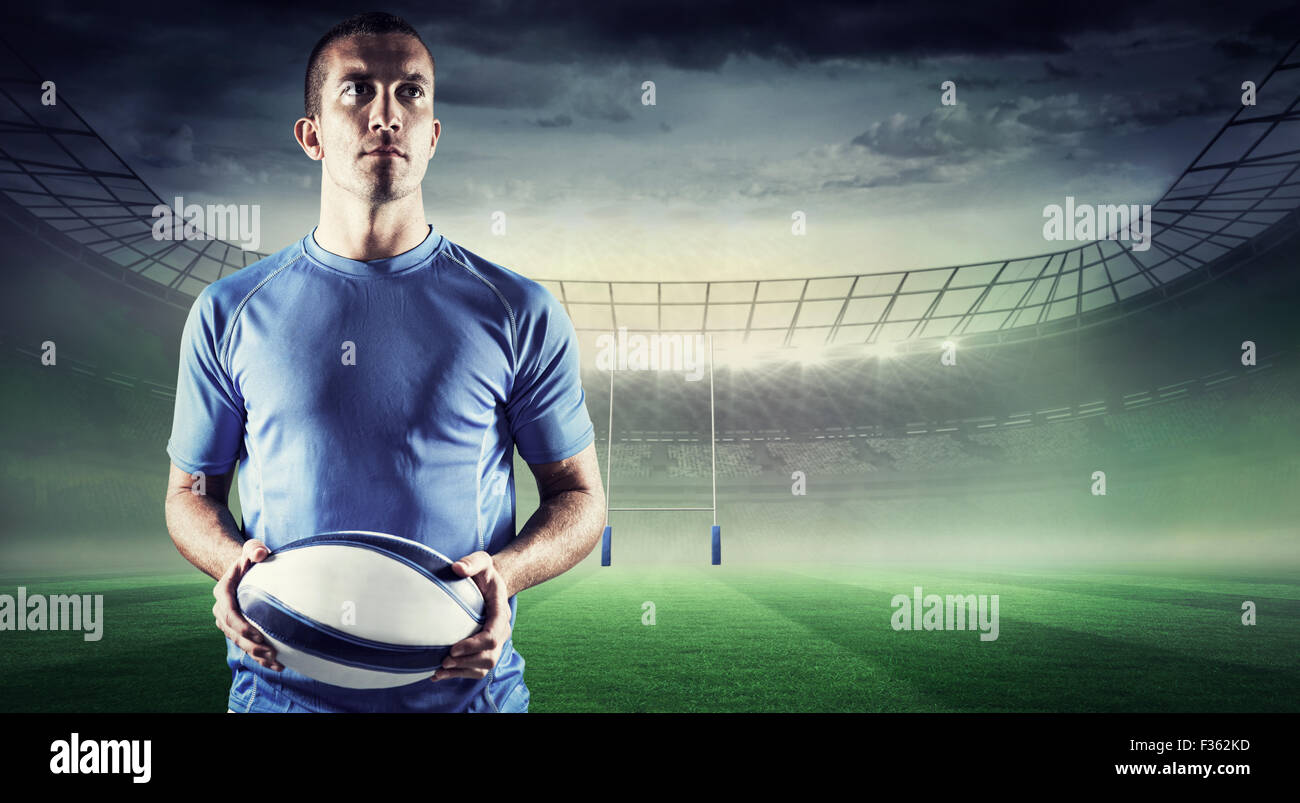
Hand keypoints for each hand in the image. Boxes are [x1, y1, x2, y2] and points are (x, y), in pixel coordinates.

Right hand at [213, 539, 281, 671]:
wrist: (246, 570)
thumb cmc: (252, 558)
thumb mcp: (253, 549)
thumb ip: (254, 549)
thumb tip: (259, 553)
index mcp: (223, 592)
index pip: (229, 613)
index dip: (241, 626)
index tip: (258, 635)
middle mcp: (222, 610)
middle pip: (233, 632)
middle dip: (250, 645)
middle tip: (270, 652)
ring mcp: (229, 622)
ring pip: (240, 642)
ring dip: (256, 654)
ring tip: (276, 662)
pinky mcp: (239, 630)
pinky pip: (247, 646)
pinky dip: (260, 657)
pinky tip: (277, 665)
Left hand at [432, 551, 510, 681]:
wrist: (489, 584)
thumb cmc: (484, 573)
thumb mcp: (481, 561)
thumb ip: (472, 562)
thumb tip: (457, 568)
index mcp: (500, 611)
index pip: (493, 635)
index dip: (474, 646)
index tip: (453, 648)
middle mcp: (501, 630)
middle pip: (490, 656)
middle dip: (467, 661)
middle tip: (444, 660)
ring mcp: (495, 643)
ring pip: (485, 667)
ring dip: (463, 671)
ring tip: (440, 669)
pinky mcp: (486, 650)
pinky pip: (478, 670)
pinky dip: (459, 675)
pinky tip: (438, 674)